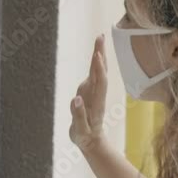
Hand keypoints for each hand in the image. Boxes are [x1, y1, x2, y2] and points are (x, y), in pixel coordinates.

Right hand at [69, 34, 106, 151]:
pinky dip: (95, 62)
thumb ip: (78, 115)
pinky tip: (96, 53)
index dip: (98, 69)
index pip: (99, 83)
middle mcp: (96, 94)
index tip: (97, 55)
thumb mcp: (80, 130)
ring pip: (98, 71)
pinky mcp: (89, 91)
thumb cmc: (85, 136)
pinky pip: (93, 74)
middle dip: (100, 54)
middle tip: (100, 37)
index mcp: (96, 102)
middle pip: (100, 72)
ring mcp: (93, 92)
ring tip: (99, 40)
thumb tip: (76, 99)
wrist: (91, 140)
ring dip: (99, 55)